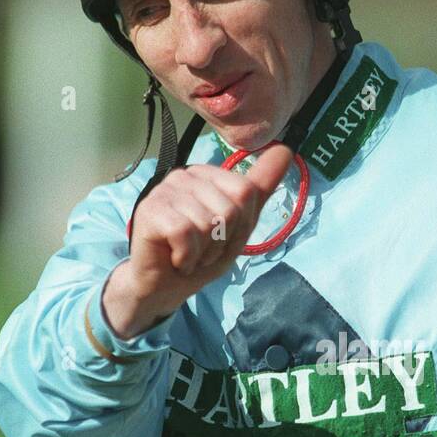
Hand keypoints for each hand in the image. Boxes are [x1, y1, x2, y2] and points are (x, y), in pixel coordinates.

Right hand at [103, 144, 292, 337]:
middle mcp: (185, 176)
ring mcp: (166, 190)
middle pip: (231, 210)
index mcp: (207, 176)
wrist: (163, 287)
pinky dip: (186, 257)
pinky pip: (186, 234)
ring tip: (187, 255)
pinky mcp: (151, 209)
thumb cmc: (199, 256)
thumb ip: (259, 189)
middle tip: (201, 250)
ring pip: (209, 223)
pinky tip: (175, 259)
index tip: (220, 238)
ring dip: (203, 253)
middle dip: (222, 243)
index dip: (240, 227)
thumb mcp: (238, 226)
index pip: (246, 192)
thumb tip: (285, 149)